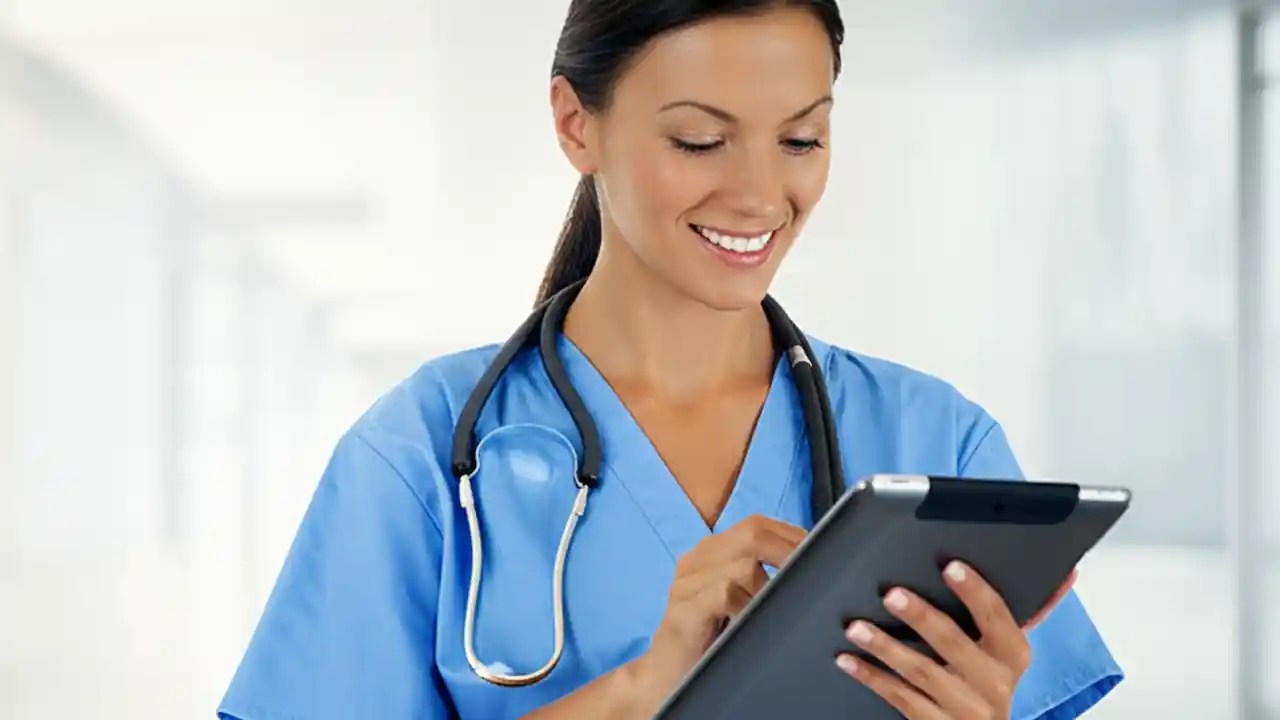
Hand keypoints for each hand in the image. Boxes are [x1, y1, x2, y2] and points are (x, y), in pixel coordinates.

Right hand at [627, 514, 805, 713]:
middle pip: (752, 533)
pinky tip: (748, 623)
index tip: (820, 554)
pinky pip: (726, 593)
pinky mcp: (684, 609)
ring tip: (773, 611)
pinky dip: (746, 607)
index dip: (792, 535)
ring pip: (744, 565)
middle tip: (813, 575)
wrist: (664, 676)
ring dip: (768, 588)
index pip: (758, 525)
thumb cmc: (710, 639)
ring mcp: (687, 582)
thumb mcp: (738, 600)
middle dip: (790, 552)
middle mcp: (697, 559)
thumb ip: (760, 577)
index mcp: (711, 552)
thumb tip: (809, 563)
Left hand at [835, 562, 1076, 718]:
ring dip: (885, 647)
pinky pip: (900, 699)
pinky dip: (871, 676)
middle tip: (891, 594)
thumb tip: (1066, 573)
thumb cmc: (990, 680)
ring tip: (856, 627)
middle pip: (954, 644)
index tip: (951, 566)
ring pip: (922, 674)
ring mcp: (964, 709)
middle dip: (922, 616)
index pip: (996, 616)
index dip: (974, 591)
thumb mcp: (1009, 648)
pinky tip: (847, 659)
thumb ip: (1031, 608)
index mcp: (1013, 655)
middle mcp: (993, 684)